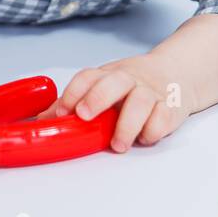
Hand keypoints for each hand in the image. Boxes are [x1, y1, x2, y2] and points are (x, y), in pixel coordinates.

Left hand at [35, 53, 195, 151]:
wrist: (176, 72)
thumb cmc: (131, 84)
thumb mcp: (102, 87)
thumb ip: (75, 103)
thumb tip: (41, 121)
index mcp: (108, 75)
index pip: (88, 77)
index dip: (73, 92)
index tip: (61, 112)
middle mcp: (129, 80)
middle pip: (115, 82)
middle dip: (98, 98)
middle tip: (84, 116)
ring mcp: (151, 92)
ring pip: (141, 101)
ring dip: (128, 124)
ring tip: (117, 145)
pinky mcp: (171, 107)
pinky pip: (164, 117)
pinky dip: (154, 129)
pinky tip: (144, 137)